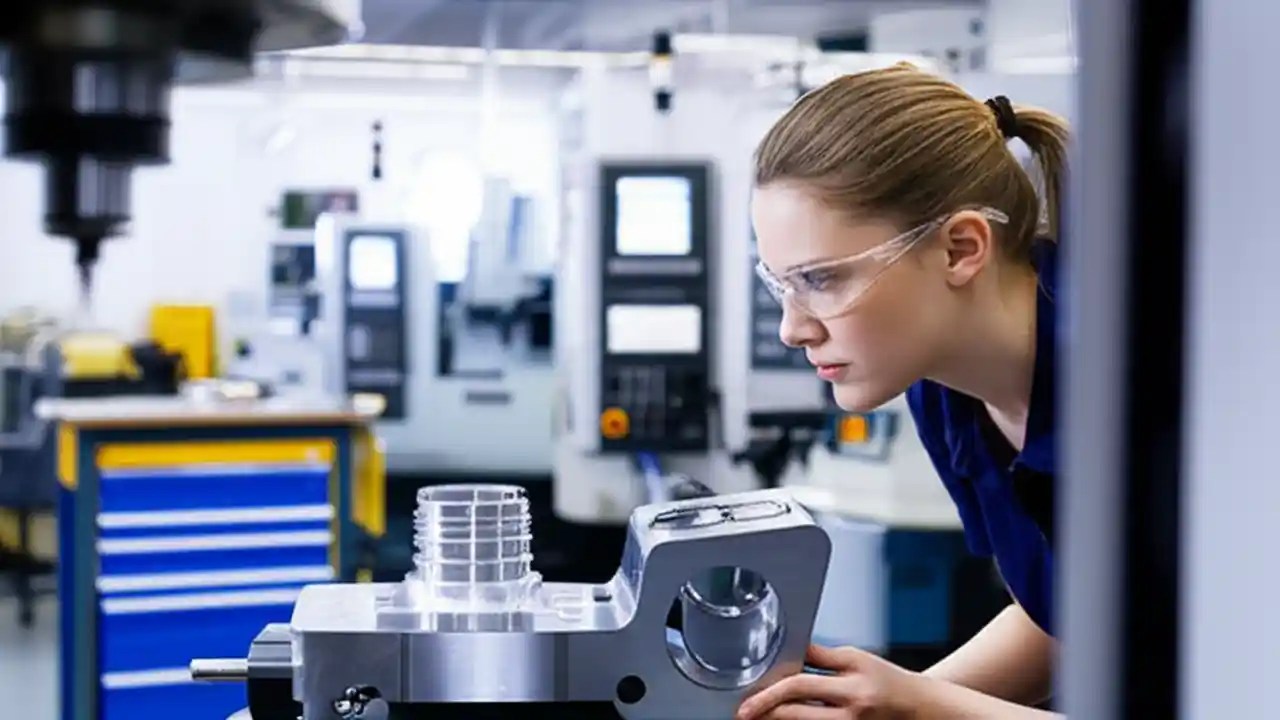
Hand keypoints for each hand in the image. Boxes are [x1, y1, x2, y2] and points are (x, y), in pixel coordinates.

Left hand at [735, 644, 927, 719]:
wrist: (919, 708)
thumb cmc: (889, 681)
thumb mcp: (857, 659)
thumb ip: (822, 655)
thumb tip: (790, 648)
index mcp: (852, 687)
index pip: (800, 686)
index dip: (769, 693)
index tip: (747, 701)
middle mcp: (852, 713)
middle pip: (796, 715)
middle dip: (767, 713)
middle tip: (744, 713)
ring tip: (759, 717)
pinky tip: (785, 719)